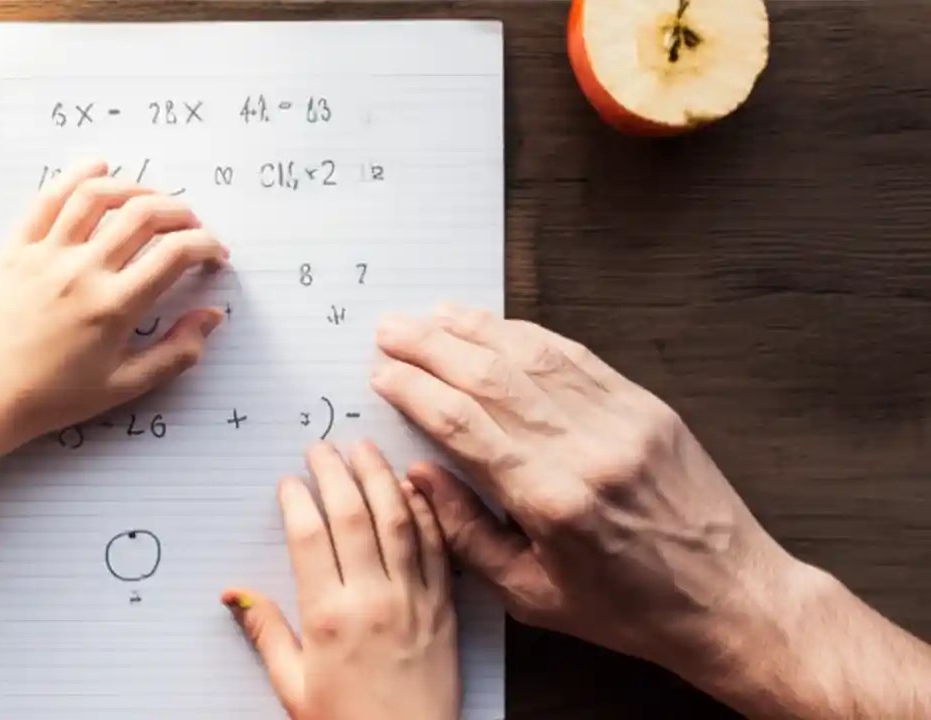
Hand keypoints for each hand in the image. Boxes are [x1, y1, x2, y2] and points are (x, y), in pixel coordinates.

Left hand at [0, 159, 227, 441]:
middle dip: (181, 212)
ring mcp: (47, 255)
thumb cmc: (55, 397)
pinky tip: (97, 167)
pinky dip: (76, 176)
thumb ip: (176, 352)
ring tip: (152, 199)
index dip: (207, 246)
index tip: (215, 254)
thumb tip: (212, 316)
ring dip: (135, 187)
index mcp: (114, 306)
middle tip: (191, 226)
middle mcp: (83, 271)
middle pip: (144, 214)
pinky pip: (48, 199)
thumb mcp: (126, 386)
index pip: (176, 254)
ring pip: (98, 195)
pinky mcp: (18, 250)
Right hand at [222, 441, 459, 719]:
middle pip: (352, 516)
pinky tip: (412, 486)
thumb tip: (233, 595)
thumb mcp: (292, 686)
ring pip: (397, 520)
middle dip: (335, 472)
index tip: (289, 482)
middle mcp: (372, 599)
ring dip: (379, 477)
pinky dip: (425, 510)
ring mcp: (413, 599)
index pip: (309, 537)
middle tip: (322, 447)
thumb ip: (266, 633)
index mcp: (327, 617)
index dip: (298, 500)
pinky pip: (436, 546)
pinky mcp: (444, 606)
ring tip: (364, 448)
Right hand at [371, 305, 803, 688]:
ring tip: (431, 315)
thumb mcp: (533, 597)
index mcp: (552, 500)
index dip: (416, 392)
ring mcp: (621, 419)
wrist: (732, 598)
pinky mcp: (647, 407)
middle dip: (432, 348)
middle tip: (390, 328)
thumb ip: (467, 535)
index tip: (381, 373)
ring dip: (475, 329)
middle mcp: (586, 448)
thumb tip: (418, 475)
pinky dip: (529, 335)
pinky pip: (577, 357)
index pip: (465, 425)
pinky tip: (496, 325)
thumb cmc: (630, 610)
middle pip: (491, 378)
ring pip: (533, 356)